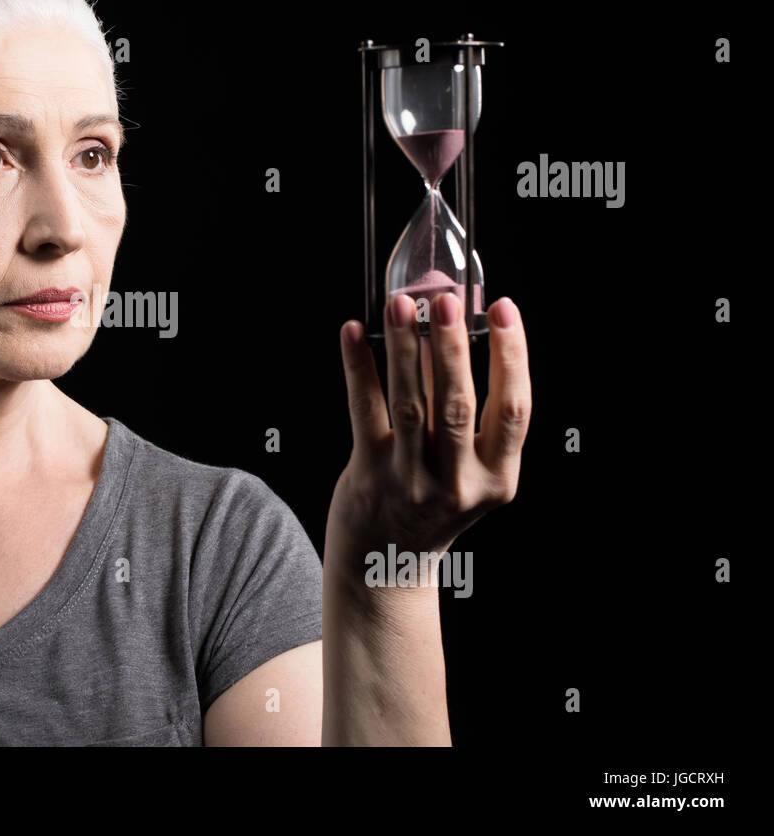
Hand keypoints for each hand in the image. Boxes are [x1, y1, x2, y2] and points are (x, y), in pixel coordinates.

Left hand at [331, 293, 531, 557]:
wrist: (387, 564)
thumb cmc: (432, 503)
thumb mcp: (467, 467)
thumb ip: (465, 404)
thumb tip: (446, 324)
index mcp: (498, 478)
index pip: (514, 409)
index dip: (512, 355)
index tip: (503, 309)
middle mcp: (458, 484)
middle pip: (459, 405)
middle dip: (452, 348)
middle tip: (445, 301)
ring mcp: (411, 481)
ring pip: (410, 405)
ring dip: (403, 349)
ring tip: (400, 305)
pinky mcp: (369, 475)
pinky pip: (364, 411)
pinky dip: (358, 367)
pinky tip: (351, 333)